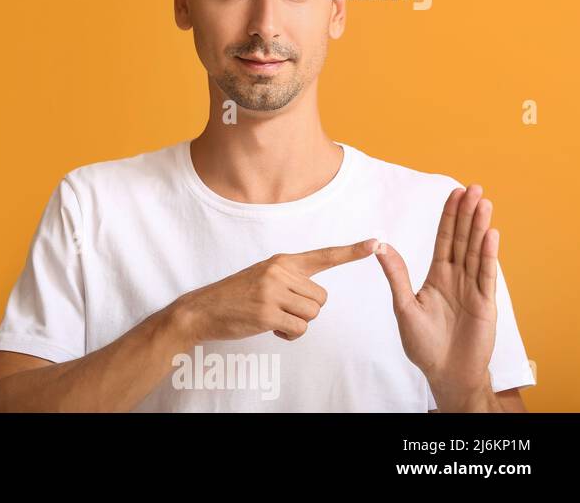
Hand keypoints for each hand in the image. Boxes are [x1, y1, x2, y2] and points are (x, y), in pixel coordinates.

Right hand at [172, 238, 378, 342]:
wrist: (203, 310)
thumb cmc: (235, 296)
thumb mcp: (262, 276)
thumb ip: (289, 279)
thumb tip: (315, 296)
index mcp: (281, 261)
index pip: (323, 255)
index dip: (351, 251)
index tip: (376, 243)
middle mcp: (279, 272)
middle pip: (321, 299)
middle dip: (306, 310)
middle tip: (280, 310)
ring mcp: (272, 293)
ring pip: (312, 315)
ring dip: (296, 323)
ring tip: (272, 318)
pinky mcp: (267, 314)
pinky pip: (299, 329)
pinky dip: (288, 335)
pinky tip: (270, 328)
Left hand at [373, 185, 499, 403]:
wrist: (444, 372)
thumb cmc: (423, 343)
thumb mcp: (404, 306)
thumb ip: (396, 276)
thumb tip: (379, 246)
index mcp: (437, 276)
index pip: (444, 240)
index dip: (449, 217)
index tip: (454, 193)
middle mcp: (457, 278)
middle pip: (462, 240)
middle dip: (467, 214)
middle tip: (473, 187)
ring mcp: (472, 289)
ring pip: (475, 252)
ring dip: (479, 228)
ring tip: (484, 202)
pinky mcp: (484, 304)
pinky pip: (485, 275)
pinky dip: (487, 255)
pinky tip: (490, 234)